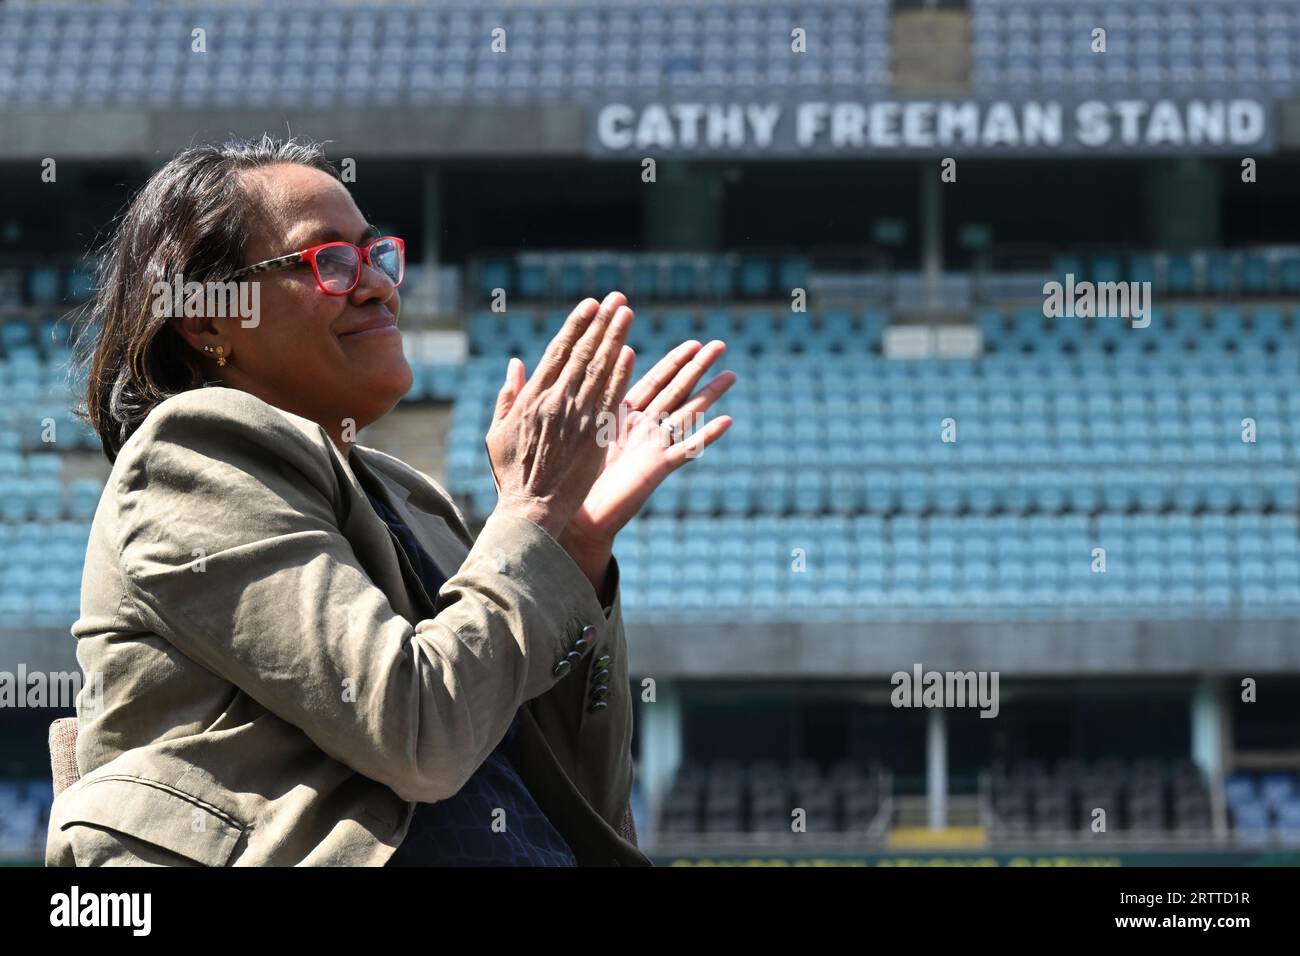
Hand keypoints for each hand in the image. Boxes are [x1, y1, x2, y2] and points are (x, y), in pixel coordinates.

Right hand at [485, 292, 633, 538]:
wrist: (531, 509)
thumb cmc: (510, 474)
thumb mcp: (497, 432)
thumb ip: (508, 395)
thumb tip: (516, 363)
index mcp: (532, 397)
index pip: (558, 351)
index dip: (576, 325)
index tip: (590, 304)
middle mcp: (556, 401)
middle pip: (583, 353)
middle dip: (601, 323)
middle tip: (616, 298)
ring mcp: (578, 418)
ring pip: (600, 370)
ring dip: (615, 339)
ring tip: (627, 313)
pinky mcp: (596, 436)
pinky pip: (611, 400)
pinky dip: (621, 375)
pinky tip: (630, 353)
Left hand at [564, 337, 735, 548]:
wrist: (571, 516)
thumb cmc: (562, 476)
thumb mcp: (561, 427)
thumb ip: (557, 396)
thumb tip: (522, 363)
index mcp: (619, 415)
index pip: (651, 380)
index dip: (671, 360)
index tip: (690, 341)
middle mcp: (640, 428)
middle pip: (675, 390)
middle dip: (696, 367)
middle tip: (718, 344)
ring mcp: (652, 447)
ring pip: (687, 414)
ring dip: (709, 393)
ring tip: (732, 374)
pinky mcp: (657, 468)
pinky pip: (686, 450)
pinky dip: (707, 435)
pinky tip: (727, 420)